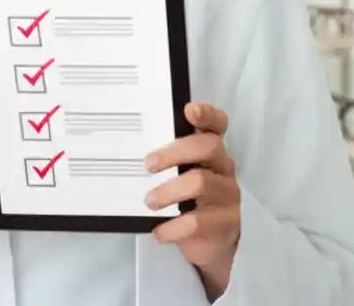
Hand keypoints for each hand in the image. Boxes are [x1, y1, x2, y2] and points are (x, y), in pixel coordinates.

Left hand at [143, 103, 240, 298]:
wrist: (211, 242)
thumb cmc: (189, 200)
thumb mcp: (180, 175)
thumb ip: (166, 160)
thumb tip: (126, 151)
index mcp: (211, 151)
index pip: (217, 125)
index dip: (207, 114)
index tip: (189, 111)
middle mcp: (222, 168)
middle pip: (207, 147)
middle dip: (175, 152)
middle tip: (148, 164)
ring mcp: (226, 195)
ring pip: (201, 183)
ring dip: (168, 191)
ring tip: (149, 202)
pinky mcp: (224, 223)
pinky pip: (197, 222)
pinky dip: (173, 227)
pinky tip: (159, 231)